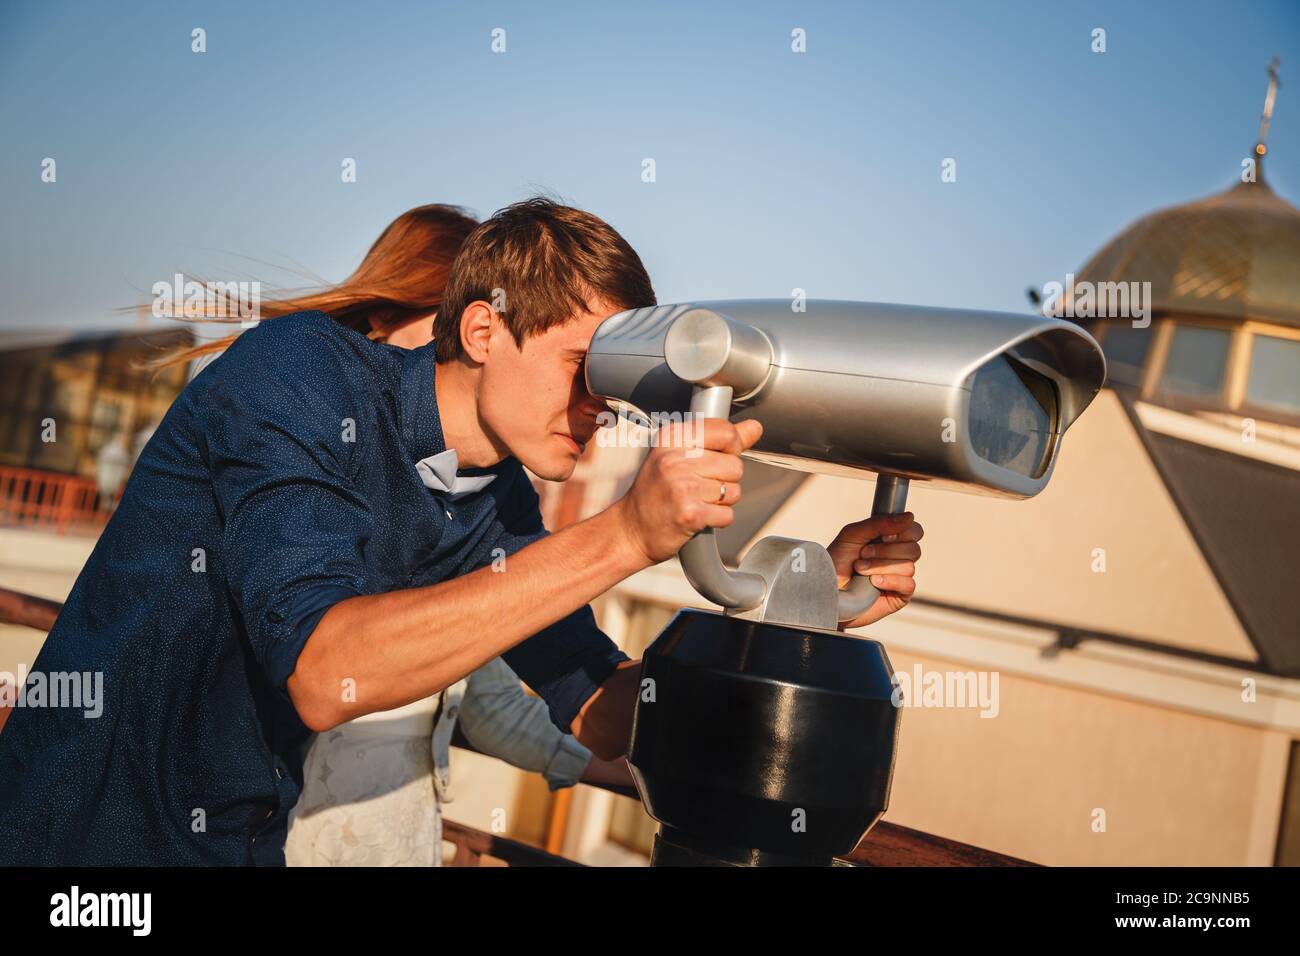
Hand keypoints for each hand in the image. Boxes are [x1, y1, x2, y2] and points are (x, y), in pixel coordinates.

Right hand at [613, 418, 762, 564]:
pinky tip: (697, 517)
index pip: (725, 431)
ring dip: (721, 501)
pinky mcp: (689, 514)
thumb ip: (720, 440)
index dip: (730, 449)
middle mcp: (674, 459)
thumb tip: (754, 427)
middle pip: (734, 464)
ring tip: (696, 501)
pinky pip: (727, 514)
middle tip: (698, 487)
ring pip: (733, 490)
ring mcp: (681, 487)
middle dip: (725, 480)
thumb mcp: (679, 456)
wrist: (630, 530)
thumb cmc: (655, 492)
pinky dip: (717, 520)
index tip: (715, 460)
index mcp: (671, 437)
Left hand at [827, 511, 923, 628]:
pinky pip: (908, 585)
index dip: (903, 532)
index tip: (883, 536)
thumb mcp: (853, 535)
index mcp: (890, 540)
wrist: (826, 588)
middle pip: (913, 548)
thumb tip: (909, 517)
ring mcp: (900, 577)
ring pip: (908, 566)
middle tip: (863, 554)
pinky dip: (889, 581)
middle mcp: (898, 558)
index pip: (914, 531)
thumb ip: (879, 523)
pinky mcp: (899, 596)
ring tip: (860, 569)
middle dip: (885, 551)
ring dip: (880, 566)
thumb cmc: (837, 561)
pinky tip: (873, 582)